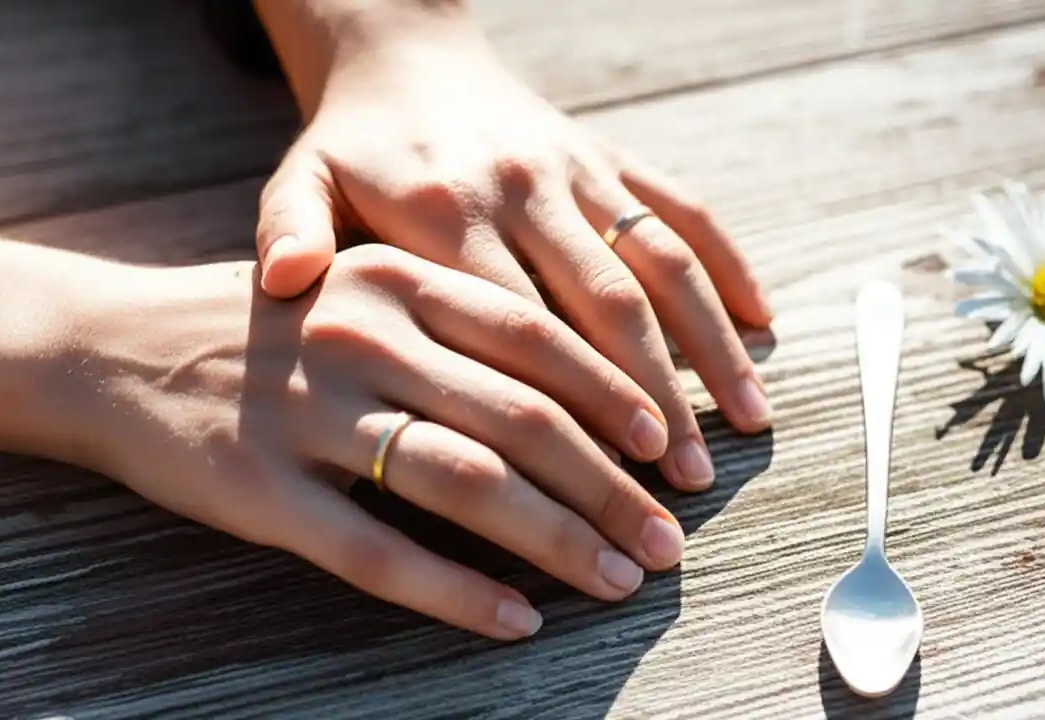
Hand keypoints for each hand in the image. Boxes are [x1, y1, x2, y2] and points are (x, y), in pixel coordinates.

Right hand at [76, 245, 683, 638]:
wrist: (114, 347)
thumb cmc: (265, 323)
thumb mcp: (360, 288)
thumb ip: (458, 322)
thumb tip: (580, 393)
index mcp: (397, 279)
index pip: (538, 338)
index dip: (616, 396)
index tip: (665, 448)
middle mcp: (361, 335)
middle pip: (521, 419)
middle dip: (611, 487)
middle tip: (668, 539)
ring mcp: (309, 414)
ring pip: (466, 484)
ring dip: (559, 539)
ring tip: (619, 579)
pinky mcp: (260, 490)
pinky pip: (379, 552)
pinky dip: (459, 591)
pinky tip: (517, 619)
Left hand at [253, 0, 773, 491]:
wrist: (406, 57)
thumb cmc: (351, 144)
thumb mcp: (301, 179)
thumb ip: (288, 230)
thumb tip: (280, 285)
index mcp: (449, 214)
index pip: (524, 330)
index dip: (575, 407)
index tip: (610, 479)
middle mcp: (525, 190)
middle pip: (609, 306)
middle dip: (656, 398)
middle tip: (686, 484)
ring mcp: (578, 170)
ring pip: (661, 262)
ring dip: (711, 345)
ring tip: (750, 424)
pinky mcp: (610, 155)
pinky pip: (684, 206)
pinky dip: (730, 264)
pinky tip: (764, 322)